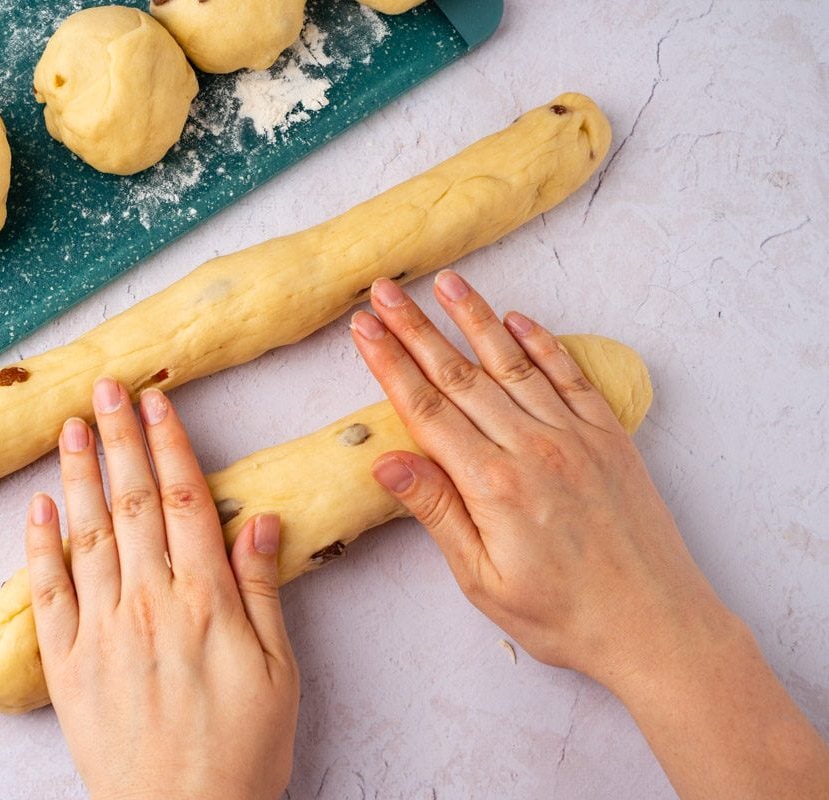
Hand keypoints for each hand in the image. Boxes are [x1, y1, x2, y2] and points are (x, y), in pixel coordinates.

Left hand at [23, 379, 298, 799]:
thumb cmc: (242, 751)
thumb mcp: (280, 671)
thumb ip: (262, 589)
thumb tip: (259, 517)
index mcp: (206, 599)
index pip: (182, 500)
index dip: (168, 444)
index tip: (156, 400)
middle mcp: (149, 601)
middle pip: (131, 501)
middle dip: (119, 437)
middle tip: (105, 386)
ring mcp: (101, 630)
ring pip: (87, 533)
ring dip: (79, 473)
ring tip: (71, 425)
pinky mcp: (66, 663)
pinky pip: (46, 592)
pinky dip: (40, 545)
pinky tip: (39, 505)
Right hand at [350, 271, 828, 799]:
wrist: (656, 627)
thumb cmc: (563, 616)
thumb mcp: (482, 578)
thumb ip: (435, 511)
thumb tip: (386, 459)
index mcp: (493, 485)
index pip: (426, 409)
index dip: (390, 363)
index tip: (364, 327)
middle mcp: (533, 448)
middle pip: (461, 375)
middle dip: (416, 329)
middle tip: (385, 291)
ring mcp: (575, 437)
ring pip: (513, 364)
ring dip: (476, 318)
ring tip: (445, 281)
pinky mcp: (609, 438)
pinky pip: (570, 377)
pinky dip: (543, 343)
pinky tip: (518, 319)